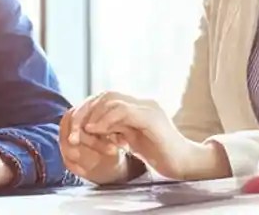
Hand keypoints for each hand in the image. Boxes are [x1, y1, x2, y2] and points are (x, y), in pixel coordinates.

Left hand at [69, 91, 228, 181]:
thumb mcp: (132, 139)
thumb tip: (93, 126)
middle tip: (74, 127)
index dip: (89, 108)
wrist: (184, 164)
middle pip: (106, 95)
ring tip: (83, 130)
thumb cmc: (160, 155)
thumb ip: (117, 129)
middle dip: (87, 109)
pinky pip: (123, 111)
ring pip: (112, 99)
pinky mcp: (151, 118)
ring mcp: (148, 108)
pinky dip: (106, 119)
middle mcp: (143, 103)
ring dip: (93, 115)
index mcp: (138, 106)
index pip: (107, 97)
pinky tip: (96, 130)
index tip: (76, 124)